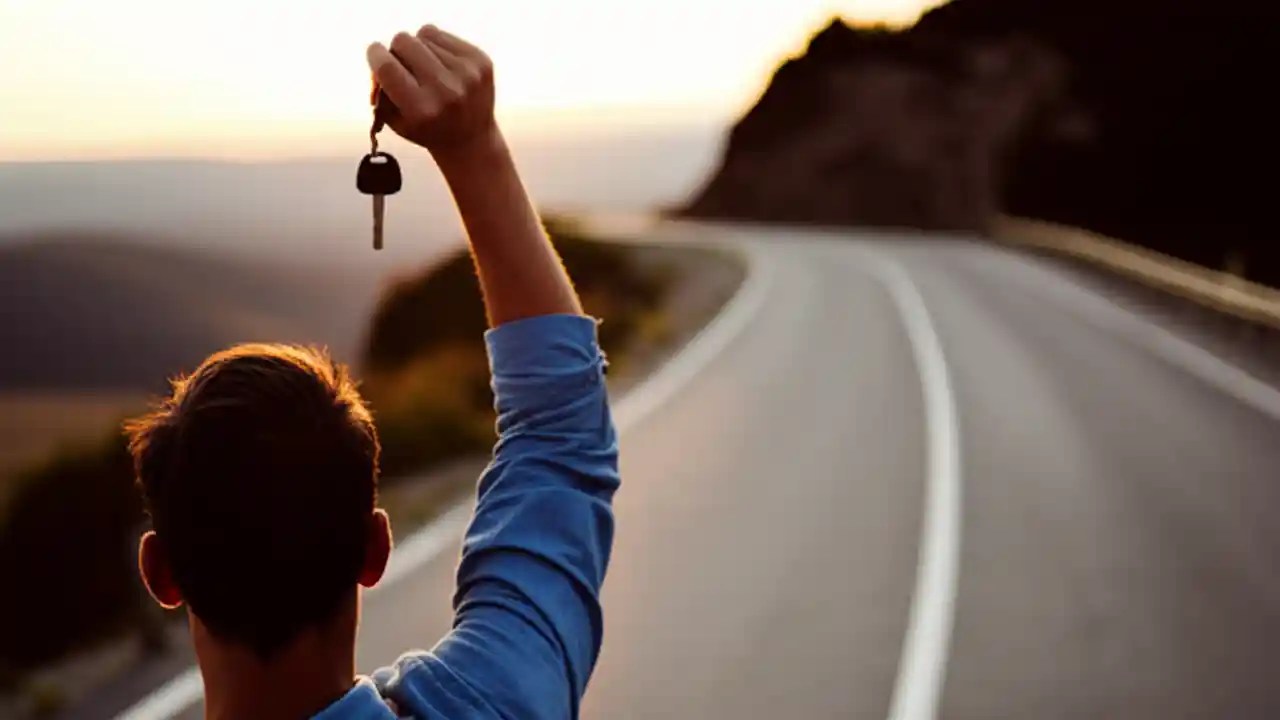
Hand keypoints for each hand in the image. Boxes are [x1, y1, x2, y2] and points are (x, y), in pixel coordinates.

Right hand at [366, 26, 495, 155]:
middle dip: (398, 50)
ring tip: (428, 69)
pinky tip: (443, 65)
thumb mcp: (396, 121)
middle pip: (405, 42)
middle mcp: (446, 90)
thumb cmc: (427, 130)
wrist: (472, 140)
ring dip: (420, 48)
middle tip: (403, 64)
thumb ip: (380, 89)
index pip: (387, 67)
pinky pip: (444, 35)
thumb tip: (377, 57)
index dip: (375, 54)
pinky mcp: (481, 61)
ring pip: (425, 34)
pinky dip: (437, 46)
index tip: (375, 53)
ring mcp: (467, 73)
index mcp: (421, 109)